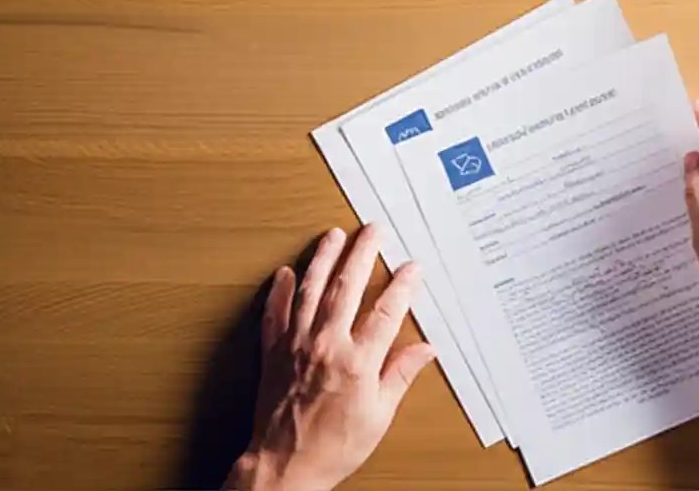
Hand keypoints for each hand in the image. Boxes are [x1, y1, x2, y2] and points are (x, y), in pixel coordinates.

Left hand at [226, 224, 435, 490]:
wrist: (285, 468)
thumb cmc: (332, 448)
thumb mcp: (378, 416)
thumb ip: (399, 375)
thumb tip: (424, 351)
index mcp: (357, 362)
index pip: (386, 311)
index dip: (402, 286)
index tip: (412, 268)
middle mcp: (326, 346)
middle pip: (348, 287)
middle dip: (363, 254)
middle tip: (374, 231)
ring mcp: (296, 345)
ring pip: (312, 290)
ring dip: (324, 259)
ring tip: (333, 236)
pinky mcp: (273, 353)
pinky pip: (275, 314)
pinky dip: (280, 291)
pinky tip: (286, 273)